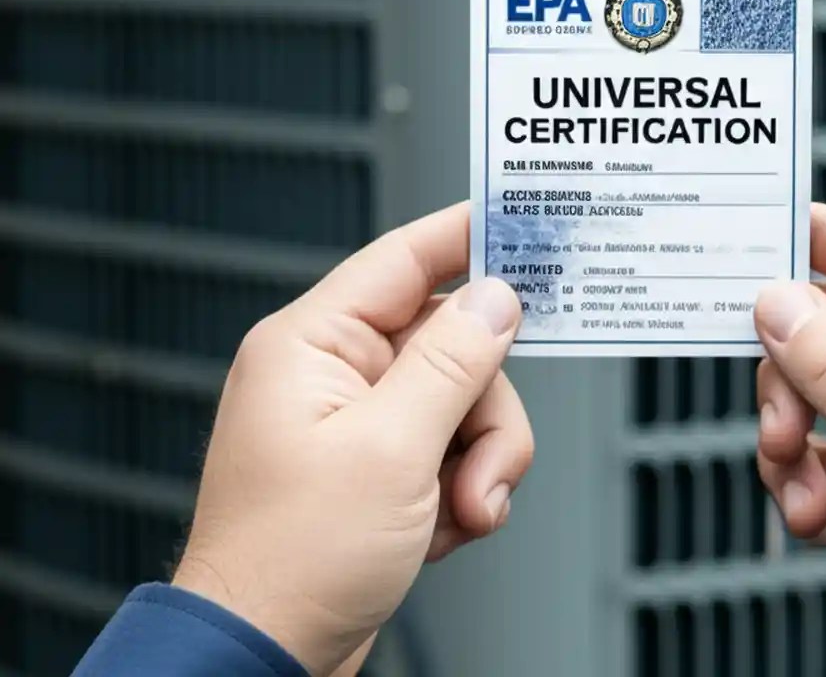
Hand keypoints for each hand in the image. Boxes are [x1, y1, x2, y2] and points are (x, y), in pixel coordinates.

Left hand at [171, 204, 532, 675]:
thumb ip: (452, 364)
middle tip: (482, 471)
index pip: (403, 260)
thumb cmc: (292, 561)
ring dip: (480, 464)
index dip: (467, 237)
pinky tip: (440, 531)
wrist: (265, 653)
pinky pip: (450, 452)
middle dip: (484, 415)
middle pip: (453, 348)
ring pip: (462, 406)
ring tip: (462, 514)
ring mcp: (356, 425)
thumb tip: (496, 300)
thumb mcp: (392, 451)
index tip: (526, 226)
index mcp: (313, 346)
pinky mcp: (376, 469)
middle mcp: (332, 376)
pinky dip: (462, 492)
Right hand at [754, 204, 825, 673]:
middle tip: (780, 425)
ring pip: (817, 394)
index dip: (825, 239)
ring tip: (800, 489)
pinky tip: (820, 520)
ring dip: (793, 443)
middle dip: (794, 382)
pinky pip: (820, 450)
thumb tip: (777, 300)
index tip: (762, 233)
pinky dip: (806, 484)